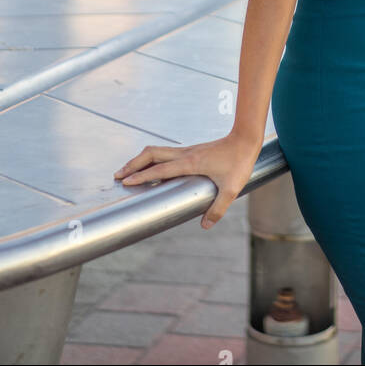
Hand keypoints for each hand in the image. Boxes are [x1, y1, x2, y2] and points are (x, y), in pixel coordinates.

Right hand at [114, 133, 262, 228]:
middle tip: (118, 175)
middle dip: (132, 164)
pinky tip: (152, 169)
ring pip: (157, 151)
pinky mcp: (191, 151)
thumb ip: (218, 208)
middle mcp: (184, 154)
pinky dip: (153, 159)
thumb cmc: (239, 162)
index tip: (125, 181)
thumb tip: (204, 226)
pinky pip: (165, 153)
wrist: (246, 139)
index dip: (141, 175)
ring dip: (140, 160)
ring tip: (128, 171)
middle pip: (151, 155)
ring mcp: (187, 151)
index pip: (159, 169)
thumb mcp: (231, 189)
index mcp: (190, 163)